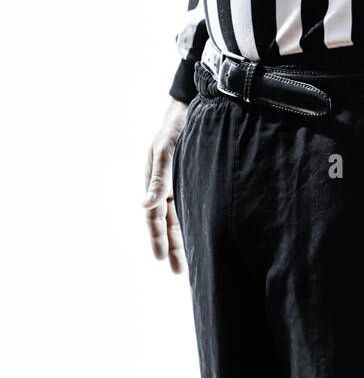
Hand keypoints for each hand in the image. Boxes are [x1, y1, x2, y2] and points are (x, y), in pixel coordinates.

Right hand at [143, 98, 188, 273]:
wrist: (192, 106)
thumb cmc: (176, 126)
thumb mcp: (166, 150)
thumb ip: (159, 178)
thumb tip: (145, 206)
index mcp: (156, 181)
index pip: (154, 216)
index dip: (157, 237)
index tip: (160, 259)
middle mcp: (168, 185)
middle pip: (168, 221)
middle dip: (172, 245)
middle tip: (178, 271)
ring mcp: (182, 182)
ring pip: (182, 216)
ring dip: (185, 236)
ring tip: (193, 261)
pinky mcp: (196, 177)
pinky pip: (194, 203)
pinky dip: (196, 219)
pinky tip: (205, 231)